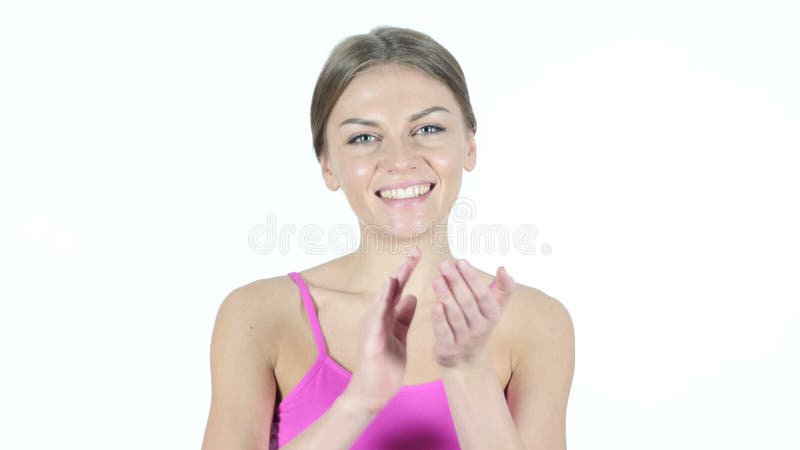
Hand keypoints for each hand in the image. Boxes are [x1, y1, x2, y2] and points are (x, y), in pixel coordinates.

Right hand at [344, 247, 420, 411]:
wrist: (372, 392)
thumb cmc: (385, 365)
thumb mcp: (399, 335)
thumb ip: (404, 316)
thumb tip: (412, 296)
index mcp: (386, 317)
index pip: (399, 289)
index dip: (408, 271)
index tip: (419, 254)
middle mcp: (377, 317)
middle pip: (392, 289)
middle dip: (404, 269)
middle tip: (417, 250)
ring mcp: (372, 327)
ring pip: (384, 298)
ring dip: (394, 281)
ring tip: (405, 264)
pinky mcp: (371, 339)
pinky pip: (378, 316)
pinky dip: (384, 300)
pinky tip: (390, 288)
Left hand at [431, 259, 515, 369]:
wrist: (467, 362)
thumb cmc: (478, 326)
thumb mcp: (493, 310)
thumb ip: (501, 289)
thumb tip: (504, 269)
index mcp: (492, 315)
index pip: (482, 294)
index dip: (472, 278)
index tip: (461, 261)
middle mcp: (480, 328)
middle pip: (468, 302)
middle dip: (456, 282)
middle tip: (444, 264)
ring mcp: (464, 339)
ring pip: (456, 315)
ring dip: (446, 296)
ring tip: (437, 279)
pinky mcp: (449, 349)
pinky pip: (445, 332)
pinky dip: (440, 320)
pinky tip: (435, 305)